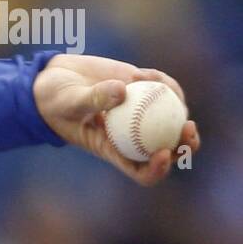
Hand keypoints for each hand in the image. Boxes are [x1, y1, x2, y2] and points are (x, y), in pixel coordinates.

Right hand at [32, 54, 199, 185]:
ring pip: (171, 118)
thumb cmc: (54, 101)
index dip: (157, 168)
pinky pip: (163, 90)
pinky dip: (162, 82)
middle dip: (185, 144)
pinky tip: (144, 73)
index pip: (140, 170)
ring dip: (178, 106)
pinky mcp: (141, 90)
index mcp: (113, 151)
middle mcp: (130, 136)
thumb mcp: (68, 102)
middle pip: (167, 148)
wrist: (55, 81)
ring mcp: (139, 114)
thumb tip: (123, 91)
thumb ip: (93, 98)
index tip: (162, 153)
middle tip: (188, 128)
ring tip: (163, 86)